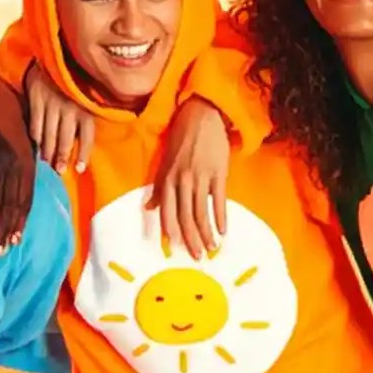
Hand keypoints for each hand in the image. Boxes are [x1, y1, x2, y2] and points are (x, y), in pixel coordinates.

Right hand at [25, 63, 94, 173]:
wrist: (56, 54)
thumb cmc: (75, 79)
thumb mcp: (86, 95)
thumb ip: (86, 115)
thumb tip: (85, 140)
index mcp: (86, 108)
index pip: (87, 137)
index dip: (83, 155)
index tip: (79, 169)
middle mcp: (71, 108)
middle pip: (65, 140)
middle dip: (61, 158)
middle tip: (58, 171)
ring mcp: (53, 103)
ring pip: (48, 135)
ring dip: (47, 151)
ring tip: (46, 162)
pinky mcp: (37, 98)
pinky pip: (35, 123)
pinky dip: (35, 136)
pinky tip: (35, 143)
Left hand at [149, 97, 231, 258]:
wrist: (201, 115)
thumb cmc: (181, 139)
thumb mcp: (165, 162)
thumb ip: (159, 187)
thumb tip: (149, 208)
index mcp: (167, 179)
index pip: (167, 212)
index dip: (172, 231)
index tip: (175, 248)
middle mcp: (181, 180)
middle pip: (185, 217)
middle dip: (190, 239)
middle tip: (196, 257)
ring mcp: (200, 177)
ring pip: (201, 212)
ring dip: (206, 233)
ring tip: (211, 249)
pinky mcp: (218, 173)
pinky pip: (218, 200)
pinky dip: (220, 217)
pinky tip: (223, 231)